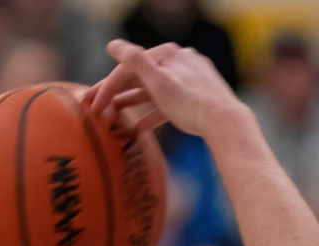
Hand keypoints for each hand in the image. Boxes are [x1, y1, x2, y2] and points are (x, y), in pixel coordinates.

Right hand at [84, 41, 244, 139]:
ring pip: (152, 91)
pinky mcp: (196, 98)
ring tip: (112, 116)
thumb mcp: (158, 81)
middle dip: (116, 94)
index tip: (92, 105)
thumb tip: (113, 44)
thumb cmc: (191, 103)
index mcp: (168, 54)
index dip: (107, 86)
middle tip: (95, 108)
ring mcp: (188, 79)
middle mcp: (179, 61)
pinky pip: (168, 105)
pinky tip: (139, 128)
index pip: (129, 68)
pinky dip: (152, 114)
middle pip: (140, 78)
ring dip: (131, 103)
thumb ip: (134, 61)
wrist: (226, 123)